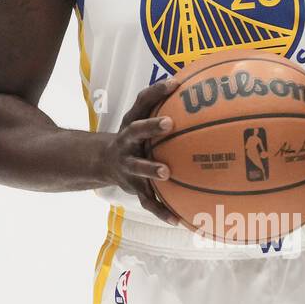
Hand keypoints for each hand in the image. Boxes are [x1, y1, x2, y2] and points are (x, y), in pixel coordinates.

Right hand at [101, 78, 182, 225]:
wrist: (104, 162)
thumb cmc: (135, 137)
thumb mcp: (142, 120)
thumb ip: (165, 108)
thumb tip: (200, 91)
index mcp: (132, 123)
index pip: (142, 101)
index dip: (156, 92)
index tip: (175, 83)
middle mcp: (126, 142)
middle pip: (135, 130)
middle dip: (151, 126)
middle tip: (170, 123)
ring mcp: (127, 165)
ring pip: (138, 167)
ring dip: (151, 169)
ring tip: (167, 172)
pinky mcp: (132, 187)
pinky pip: (148, 200)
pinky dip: (161, 211)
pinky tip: (178, 220)